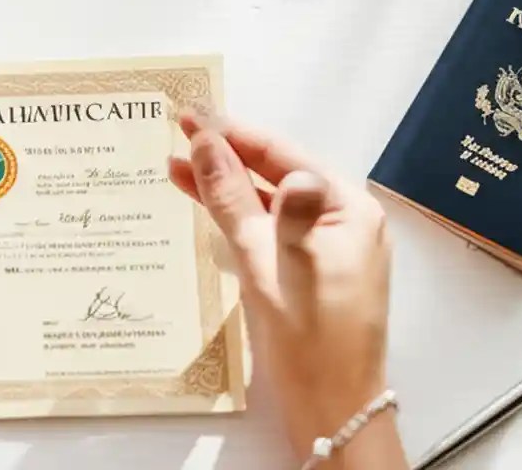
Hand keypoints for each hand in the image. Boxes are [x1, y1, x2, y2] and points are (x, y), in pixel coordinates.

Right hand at [168, 114, 405, 467]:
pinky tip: (205, 202)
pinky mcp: (308, 269)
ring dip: (223, 183)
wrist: (335, 407)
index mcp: (346, 207)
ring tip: (175, 163)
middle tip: (177, 129)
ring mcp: (325, 245)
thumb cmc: (312, 337)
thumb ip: (237, 198)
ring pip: (265, 201)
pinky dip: (234, 214)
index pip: (281, 154)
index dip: (232, 133)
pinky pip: (267, 228)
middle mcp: (340, 219)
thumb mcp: (267, 260)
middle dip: (224, 153)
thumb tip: (212, 142)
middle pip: (273, 173)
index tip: (191, 114)